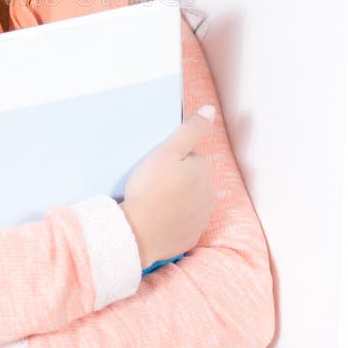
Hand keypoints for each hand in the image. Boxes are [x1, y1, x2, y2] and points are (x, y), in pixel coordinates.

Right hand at [120, 106, 215, 268]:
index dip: (173, 157)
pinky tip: (158, 216)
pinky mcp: (190, 236)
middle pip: (192, 177)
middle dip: (178, 176)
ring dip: (177, 197)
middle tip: (153, 180)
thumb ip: (191, 129)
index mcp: (204, 171)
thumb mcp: (168, 151)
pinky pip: (183, 221)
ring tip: (154, 198)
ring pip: (189, 199)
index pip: (192, 156)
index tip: (157, 164)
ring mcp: (201, 218)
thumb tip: (209, 110)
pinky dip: (173, 217)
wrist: (138, 232)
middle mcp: (209, 195)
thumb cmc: (150, 188)